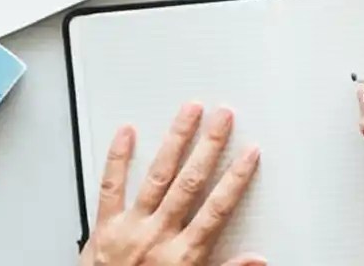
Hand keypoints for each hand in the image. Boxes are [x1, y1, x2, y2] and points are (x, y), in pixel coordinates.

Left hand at [80, 103, 264, 265]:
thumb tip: (259, 260)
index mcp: (183, 255)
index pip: (217, 209)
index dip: (236, 178)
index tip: (249, 154)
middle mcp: (159, 236)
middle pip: (190, 182)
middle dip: (210, 146)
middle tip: (223, 117)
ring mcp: (131, 227)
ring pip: (158, 176)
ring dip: (176, 140)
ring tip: (189, 113)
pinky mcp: (104, 226)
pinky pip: (110, 186)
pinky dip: (118, 158)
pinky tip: (127, 132)